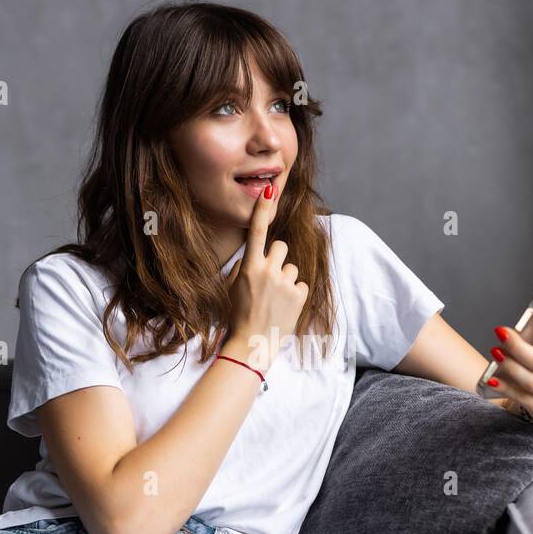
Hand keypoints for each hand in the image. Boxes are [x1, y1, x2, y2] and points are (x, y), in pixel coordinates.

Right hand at [224, 173, 306, 370]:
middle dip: (276, 258)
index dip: (263, 208)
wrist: (252, 344)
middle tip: (268, 278)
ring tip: (275, 297)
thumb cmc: (237, 316)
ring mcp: (285, 284)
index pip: (257, 231)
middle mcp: (268, 272)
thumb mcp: (232, 288)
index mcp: (249, 267)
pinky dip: (294, 293)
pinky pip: (300, 284)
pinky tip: (284, 306)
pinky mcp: (299, 296)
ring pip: (291, 267)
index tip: (270, 189)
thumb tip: (253, 257)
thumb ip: (243, 267)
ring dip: (285, 278)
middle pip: (280, 247)